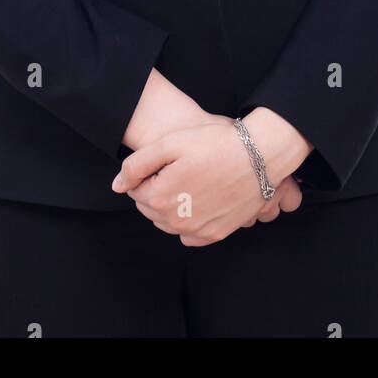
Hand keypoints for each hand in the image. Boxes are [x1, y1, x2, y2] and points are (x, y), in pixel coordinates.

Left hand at [111, 117, 302, 244]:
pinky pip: (190, 235)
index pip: (135, 191)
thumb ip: (137, 164)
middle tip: (176, 168)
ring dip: (171, 206)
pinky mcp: (216, 234)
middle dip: (156, 190)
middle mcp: (176, 221)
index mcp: (160, 197)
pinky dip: (188, 221)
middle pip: (150, 209)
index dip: (146, 173)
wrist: (259, 155)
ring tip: (188, 180)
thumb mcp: (171, 142)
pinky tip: (198, 201)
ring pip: (168, 223)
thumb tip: (117, 186)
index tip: (164, 160)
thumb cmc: (215, 143)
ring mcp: (197, 230)